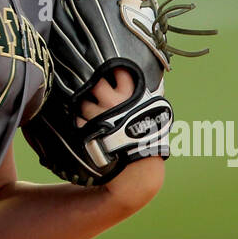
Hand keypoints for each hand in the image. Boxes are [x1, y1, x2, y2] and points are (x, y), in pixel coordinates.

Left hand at [76, 68, 168, 200]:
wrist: (138, 168)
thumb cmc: (150, 140)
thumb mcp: (155, 114)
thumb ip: (152, 95)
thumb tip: (160, 79)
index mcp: (131, 95)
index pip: (119, 71)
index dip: (114, 71)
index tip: (111, 74)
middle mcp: (113, 101)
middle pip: (96, 83)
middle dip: (94, 88)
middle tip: (97, 94)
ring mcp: (99, 114)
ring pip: (84, 102)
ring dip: (86, 107)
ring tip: (94, 115)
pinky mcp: (88, 128)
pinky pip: (77, 119)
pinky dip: (80, 122)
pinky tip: (88, 127)